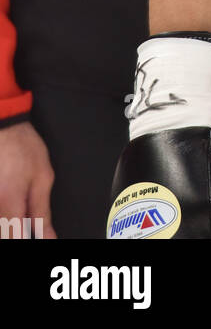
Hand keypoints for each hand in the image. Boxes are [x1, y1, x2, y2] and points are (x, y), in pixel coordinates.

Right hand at [0, 120, 56, 237]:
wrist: (3, 127)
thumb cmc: (22, 147)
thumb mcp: (42, 177)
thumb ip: (43, 211)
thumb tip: (48, 235)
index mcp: (10, 205)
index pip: (18, 239)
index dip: (31, 242)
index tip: (41, 239)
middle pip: (6, 233)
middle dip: (20, 232)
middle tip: (29, 220)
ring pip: (1, 225)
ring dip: (11, 224)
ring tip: (22, 213)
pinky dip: (6, 217)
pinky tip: (14, 209)